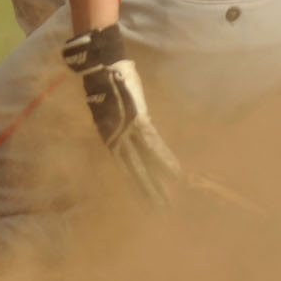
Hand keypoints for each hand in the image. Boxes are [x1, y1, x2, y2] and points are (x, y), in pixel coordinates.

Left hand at [61, 24, 182, 205]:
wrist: (103, 67)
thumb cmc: (108, 84)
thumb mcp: (110, 108)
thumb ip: (118, 122)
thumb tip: (130, 128)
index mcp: (110, 137)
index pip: (125, 167)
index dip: (134, 185)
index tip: (143, 202)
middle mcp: (117, 139)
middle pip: (134, 172)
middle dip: (146, 193)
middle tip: (158, 213)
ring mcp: (127, 132)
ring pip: (144, 165)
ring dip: (157, 185)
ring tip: (167, 203)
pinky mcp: (138, 123)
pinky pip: (155, 146)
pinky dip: (166, 161)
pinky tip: (178, 175)